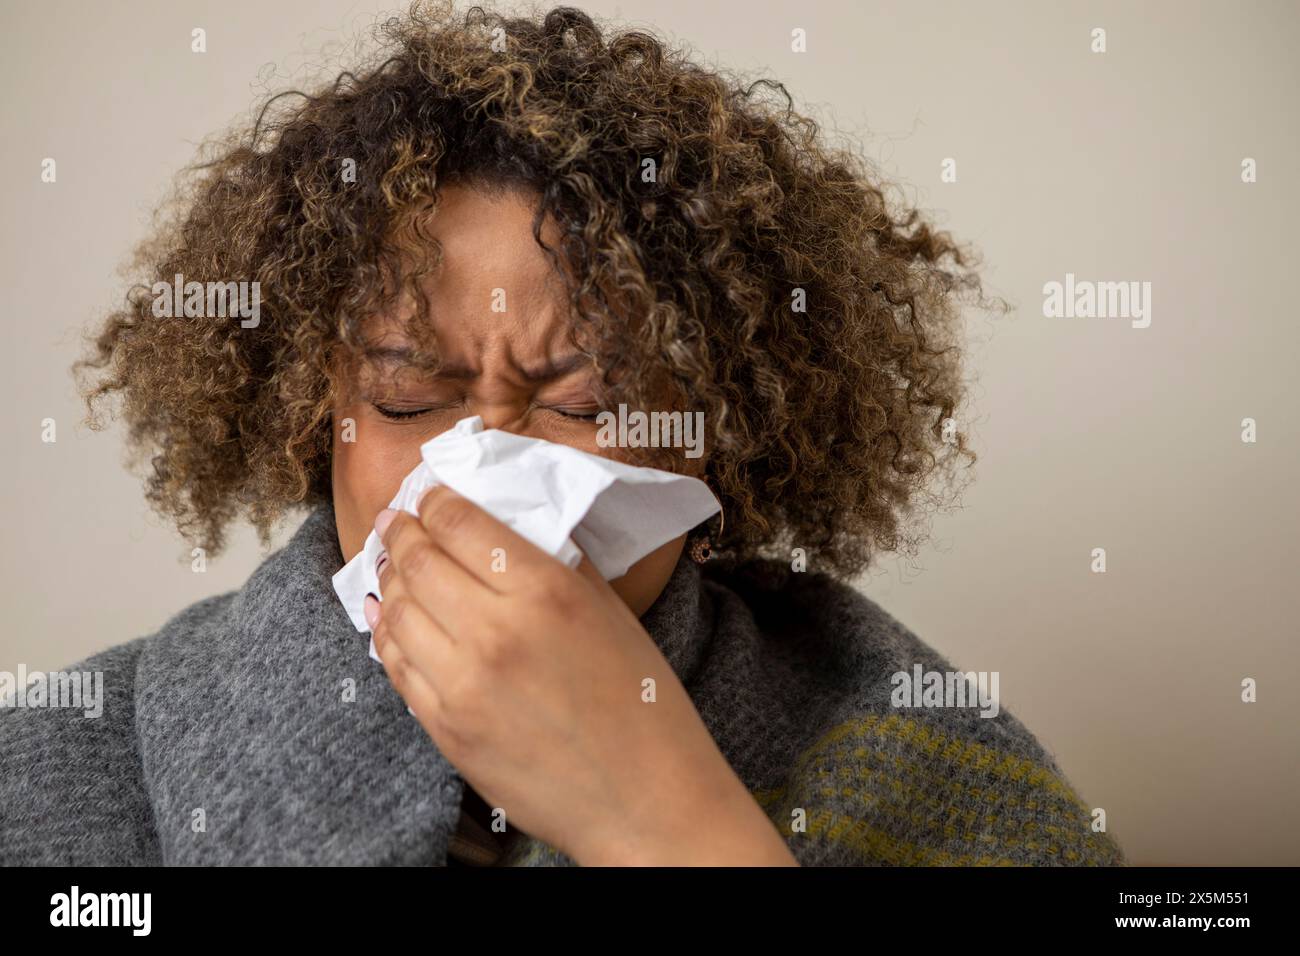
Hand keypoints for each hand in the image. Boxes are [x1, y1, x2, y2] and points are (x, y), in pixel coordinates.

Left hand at [366, 484, 796, 865]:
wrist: (644, 800)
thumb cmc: (643, 701)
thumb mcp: (610, 611)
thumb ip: (559, 561)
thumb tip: (510, 524)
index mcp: (545, 591)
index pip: (460, 523)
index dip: (436, 500)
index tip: (429, 494)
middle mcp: (495, 631)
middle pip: (418, 561)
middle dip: (401, 531)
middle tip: (396, 520)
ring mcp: (462, 684)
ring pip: (397, 611)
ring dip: (388, 580)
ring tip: (390, 565)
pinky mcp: (445, 728)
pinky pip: (396, 666)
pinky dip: (387, 634)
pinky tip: (388, 619)